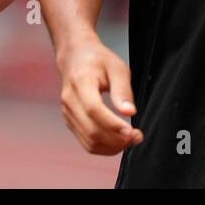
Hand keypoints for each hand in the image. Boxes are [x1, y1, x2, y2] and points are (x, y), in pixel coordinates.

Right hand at [56, 37, 143, 154]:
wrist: (75, 58)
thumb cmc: (96, 60)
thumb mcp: (116, 67)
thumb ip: (123, 90)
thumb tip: (129, 112)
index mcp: (80, 82)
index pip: (94, 110)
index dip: (113, 124)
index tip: (132, 131)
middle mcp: (70, 100)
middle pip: (91, 130)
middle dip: (117, 140)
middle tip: (137, 137)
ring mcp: (67, 113)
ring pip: (89, 141)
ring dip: (111, 147)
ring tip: (129, 140)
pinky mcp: (70, 121)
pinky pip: (86, 142)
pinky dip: (103, 147)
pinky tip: (117, 141)